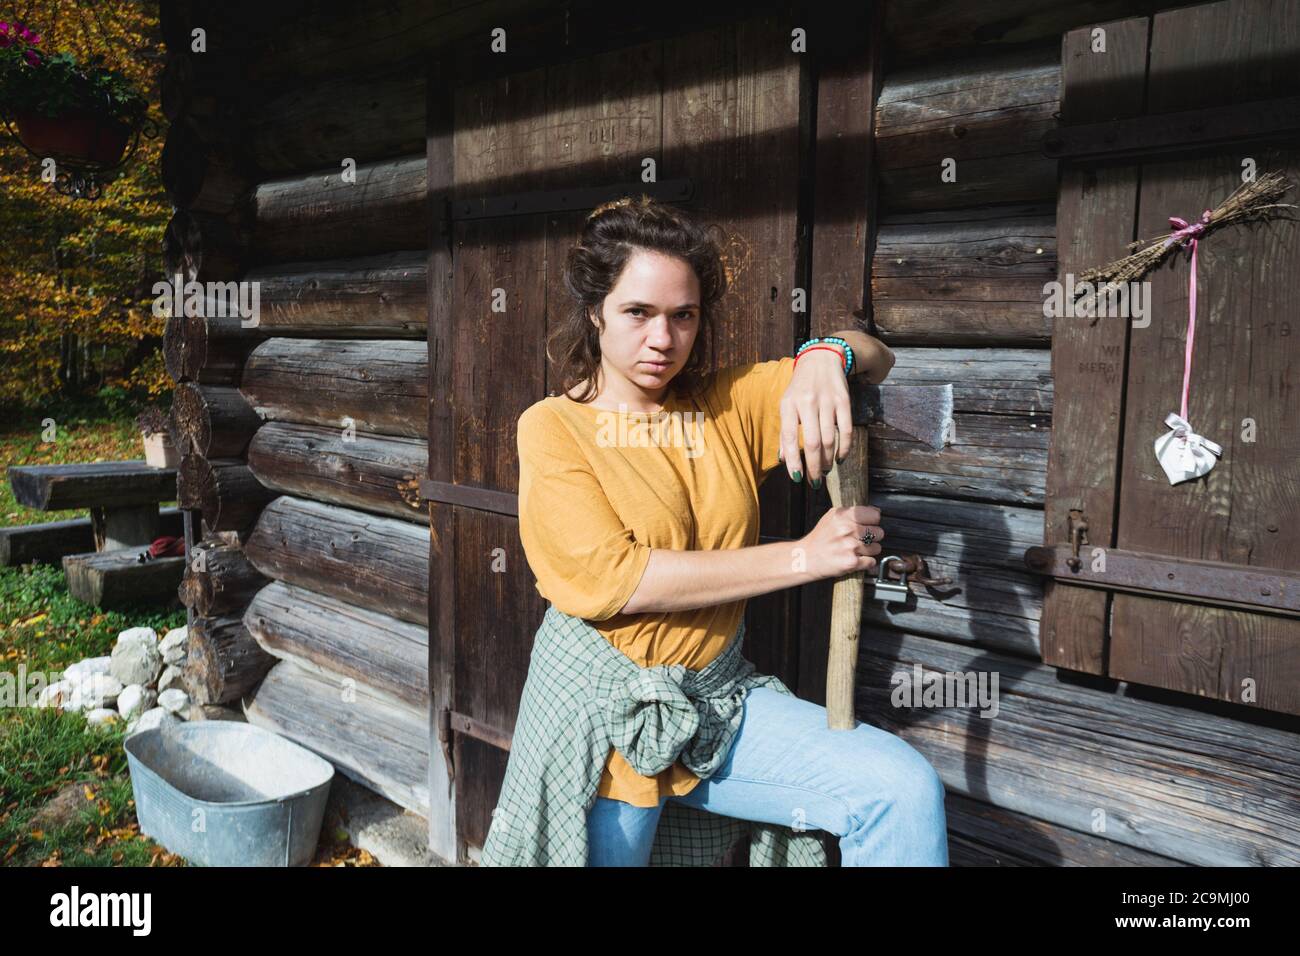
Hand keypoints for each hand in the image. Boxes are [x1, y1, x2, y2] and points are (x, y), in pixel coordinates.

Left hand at [779, 347, 851, 486]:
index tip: (796, 478)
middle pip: (811, 442)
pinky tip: (840, 459)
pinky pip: (846, 430)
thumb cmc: (800, 388)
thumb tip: (784, 460)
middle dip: (813, 467)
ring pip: (829, 439)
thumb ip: (785, 431)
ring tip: (825, 470)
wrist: (821, 359)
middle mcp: (807, 402)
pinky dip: (844, 448)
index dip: (793, 461)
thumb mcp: (787, 404)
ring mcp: (827, 401)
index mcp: (788, 404)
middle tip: (814, 482)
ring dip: (828, 460)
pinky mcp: (844, 400)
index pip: (788, 438)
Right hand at [799, 504, 882, 579]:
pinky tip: (855, 558)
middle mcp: (848, 529)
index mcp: (843, 516)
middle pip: (879, 532)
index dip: (872, 522)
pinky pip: (871, 561)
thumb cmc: (819, 539)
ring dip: (869, 551)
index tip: (868, 525)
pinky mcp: (851, 562)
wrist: (806, 558)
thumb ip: (852, 512)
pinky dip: (865, 562)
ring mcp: (850, 546)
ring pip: (877, 548)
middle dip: (872, 537)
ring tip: (855, 550)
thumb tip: (875, 511)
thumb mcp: (832, 517)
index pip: (875, 515)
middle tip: (860, 539)